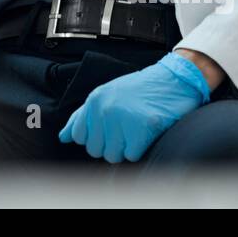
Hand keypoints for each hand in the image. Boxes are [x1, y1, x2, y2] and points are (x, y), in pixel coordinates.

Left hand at [57, 52, 209, 161]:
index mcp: (94, 100)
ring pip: (113, 156)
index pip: (80, 137)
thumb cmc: (139, 90)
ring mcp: (123, 118)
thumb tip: (63, 137)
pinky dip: (141, 148)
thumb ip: (82, 117)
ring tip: (136, 128)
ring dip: (126, 147)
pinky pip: (132, 156)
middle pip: (96, 150)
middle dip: (112, 143)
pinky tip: (146, 131)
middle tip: (126, 126)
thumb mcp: (106, 95)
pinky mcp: (142, 128)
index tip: (110, 126)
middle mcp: (104, 109)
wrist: (173, 80)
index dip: (96, 136)